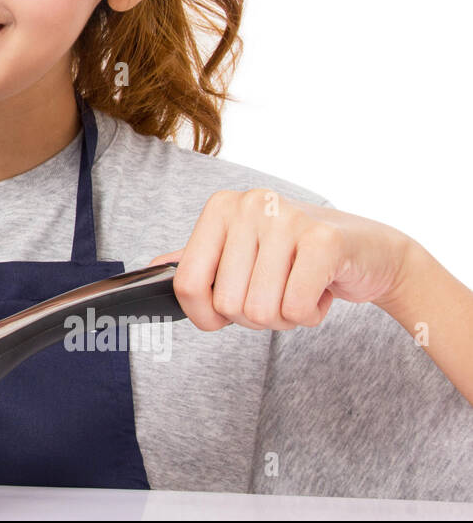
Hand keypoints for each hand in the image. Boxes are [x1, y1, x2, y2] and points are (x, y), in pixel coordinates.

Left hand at [147, 189, 417, 330]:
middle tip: (279, 293)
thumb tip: (152, 266)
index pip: (186, 282)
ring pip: (261, 310)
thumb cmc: (298, 256)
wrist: (370, 251)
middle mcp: (249, 205)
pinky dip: (309, 316)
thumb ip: (199, 260)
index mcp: (221, 208)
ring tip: (300, 289)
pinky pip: (295, 308)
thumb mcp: (242, 252)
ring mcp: (287, 218)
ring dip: (284, 317)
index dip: (203, 316)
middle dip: (255, 316)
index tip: (223, 316)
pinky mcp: (325, 240)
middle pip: (226, 303)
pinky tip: (320, 290)